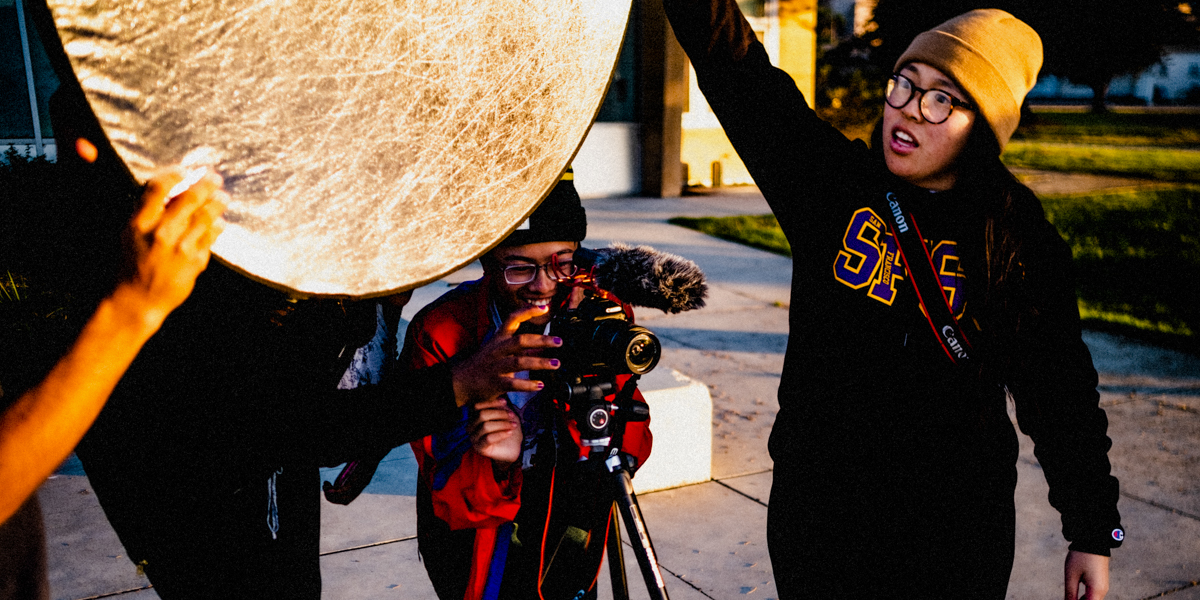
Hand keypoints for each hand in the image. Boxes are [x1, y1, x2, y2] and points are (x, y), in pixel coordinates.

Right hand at [112, 161, 227, 329]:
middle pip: (189, 198)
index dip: (173, 174)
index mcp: (139, 223)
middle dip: (205, 183)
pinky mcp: (195, 261)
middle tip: (214, 176)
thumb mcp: (131, 234)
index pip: (158, 188)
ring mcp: (180, 247)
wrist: (136, 300)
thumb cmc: (131, 264)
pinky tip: (220, 222)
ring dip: (217, 202)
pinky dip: (217, 226)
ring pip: (205, 216)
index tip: (184, 170)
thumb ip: (149, 213)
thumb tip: (173, 190)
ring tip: (223, 196)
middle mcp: (160, 233)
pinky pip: (210, 238)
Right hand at [450, 305, 561, 405]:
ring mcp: (496, 366)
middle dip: (541, 340)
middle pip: (521, 341)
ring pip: (519, 361)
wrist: (459, 382)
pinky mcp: (495, 382)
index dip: (527, 312)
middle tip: (559, 341)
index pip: (512, 319)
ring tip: (556, 364)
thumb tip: (542, 345)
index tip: (544, 308)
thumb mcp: (498, 350)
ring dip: (540, 362)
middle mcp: (497, 350)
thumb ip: (520, 348)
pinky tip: (540, 385)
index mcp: (498, 338)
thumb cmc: (482, 364)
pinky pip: (513, 383)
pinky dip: (527, 384)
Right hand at [469, 398, 521, 471]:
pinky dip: (501, 434)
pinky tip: (510, 432)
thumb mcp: (504, 415)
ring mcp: (474, 438)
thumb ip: (499, 407)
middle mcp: (470, 427)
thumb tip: (499, 398)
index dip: (491, 403)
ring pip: (485, 426)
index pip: (477, 406)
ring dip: (503, 424)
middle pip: (481, 415)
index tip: (505, 402)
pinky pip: (489, 438)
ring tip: (514, 425)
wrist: (513, 447)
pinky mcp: (479, 448)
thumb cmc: (507, 428)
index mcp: (473, 417)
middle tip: (512, 415)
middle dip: (499, 414)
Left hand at [1065, 550, 1109, 599]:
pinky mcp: (1100, 583)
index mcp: (1097, 591)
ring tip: (1070, 598)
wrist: (1093, 541)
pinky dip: (1084, 597)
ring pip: (1092, 599)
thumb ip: (1070, 593)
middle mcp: (1103, 591)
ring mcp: (1102, 587)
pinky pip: (1092, 595)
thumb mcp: (1071, 575)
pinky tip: (1074, 597)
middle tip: (1068, 599)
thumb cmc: (1081, 556)